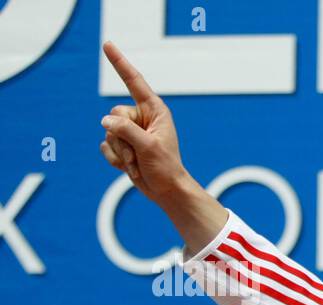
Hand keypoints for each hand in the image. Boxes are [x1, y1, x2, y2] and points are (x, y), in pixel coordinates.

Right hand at [98, 41, 193, 204]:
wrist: (166, 191)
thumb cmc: (165, 168)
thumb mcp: (148, 147)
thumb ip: (126, 130)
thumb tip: (105, 121)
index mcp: (154, 110)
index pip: (133, 81)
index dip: (119, 63)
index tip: (107, 45)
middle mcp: (141, 117)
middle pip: (114, 114)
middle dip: (123, 137)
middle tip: (140, 153)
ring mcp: (131, 131)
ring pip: (108, 132)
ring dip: (121, 151)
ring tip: (138, 162)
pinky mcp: (122, 145)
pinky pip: (105, 146)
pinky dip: (115, 159)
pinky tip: (129, 167)